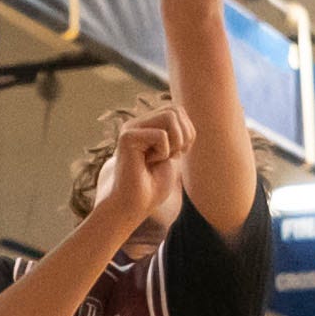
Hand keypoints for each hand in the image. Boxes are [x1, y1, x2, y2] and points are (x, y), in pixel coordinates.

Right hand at [90, 108, 193, 232]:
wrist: (133, 206)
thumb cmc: (152, 187)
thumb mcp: (173, 155)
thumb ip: (178, 135)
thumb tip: (184, 115)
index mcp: (147, 126)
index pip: (178, 110)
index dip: (187, 132)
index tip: (176, 154)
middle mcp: (137, 124)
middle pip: (176, 109)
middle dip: (184, 136)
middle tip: (171, 156)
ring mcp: (131, 129)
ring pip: (171, 116)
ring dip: (175, 142)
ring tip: (159, 158)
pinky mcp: (127, 137)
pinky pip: (161, 135)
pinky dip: (163, 153)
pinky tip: (147, 163)